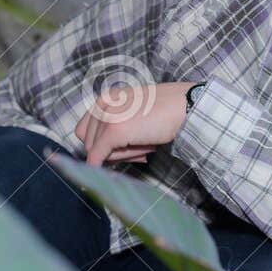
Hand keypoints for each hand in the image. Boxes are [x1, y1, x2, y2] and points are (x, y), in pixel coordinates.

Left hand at [74, 81, 199, 166]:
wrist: (185, 106)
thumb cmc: (166, 113)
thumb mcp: (135, 117)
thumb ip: (116, 131)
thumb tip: (102, 156)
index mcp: (107, 98)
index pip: (86, 128)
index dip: (97, 143)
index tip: (111, 151)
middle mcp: (103, 104)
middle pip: (87, 140)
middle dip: (106, 151)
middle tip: (136, 150)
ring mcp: (107, 117)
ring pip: (93, 150)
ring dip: (112, 157)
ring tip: (141, 149)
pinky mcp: (114, 131)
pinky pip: (97, 155)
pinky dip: (96, 166)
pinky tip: (101, 172)